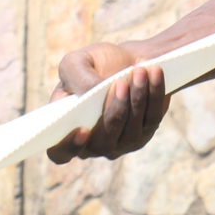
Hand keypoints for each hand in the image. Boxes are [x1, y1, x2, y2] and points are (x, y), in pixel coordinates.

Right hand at [45, 43, 169, 161]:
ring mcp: (120, 143)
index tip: (82, 130)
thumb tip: (91, 92)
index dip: (69, 146)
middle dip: (114, 110)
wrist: (129, 61)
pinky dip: (154, 95)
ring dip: (137, 99)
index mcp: (66, 129)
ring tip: (139, 72)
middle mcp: (92, 144)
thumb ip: (77, 78)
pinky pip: (152, 118)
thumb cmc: (96, 64)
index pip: (60, 153)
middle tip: (121, 83)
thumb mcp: (77, 62)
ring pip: (130, 131)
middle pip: (103, 141)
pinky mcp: (145, 133)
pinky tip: (154, 74)